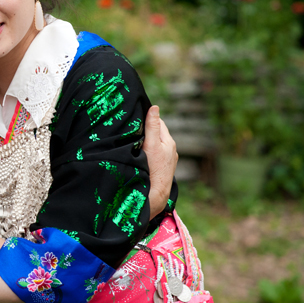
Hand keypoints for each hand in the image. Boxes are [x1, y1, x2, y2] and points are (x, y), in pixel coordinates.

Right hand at [143, 105, 177, 219]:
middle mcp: (171, 151)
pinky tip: (140, 155)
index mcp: (169, 142)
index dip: (147, 118)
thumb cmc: (153, 169)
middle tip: (132, 126)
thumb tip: (154, 107)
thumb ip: (152, 126)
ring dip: (148, 142)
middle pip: (158, 134)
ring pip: (156, 145)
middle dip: (148, 129)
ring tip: (135, 140)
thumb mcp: (151, 144)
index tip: (136, 115)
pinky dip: (148, 152)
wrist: (155, 195)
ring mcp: (167, 161)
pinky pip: (154, 155)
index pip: (158, 123)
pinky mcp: (161, 170)